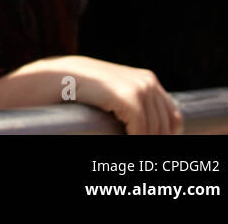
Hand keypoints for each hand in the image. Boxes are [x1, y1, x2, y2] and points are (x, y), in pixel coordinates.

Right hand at [64, 56, 180, 134]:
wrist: (54, 76)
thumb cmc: (80, 89)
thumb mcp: (113, 92)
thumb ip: (135, 102)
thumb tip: (157, 130)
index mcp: (148, 80)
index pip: (173, 118)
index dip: (167, 135)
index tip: (154, 143)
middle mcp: (147, 82)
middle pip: (166, 127)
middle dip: (155, 140)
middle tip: (140, 152)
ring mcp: (139, 88)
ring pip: (154, 131)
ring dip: (144, 141)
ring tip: (124, 141)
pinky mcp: (128, 97)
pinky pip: (141, 130)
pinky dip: (135, 140)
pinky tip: (120, 139)